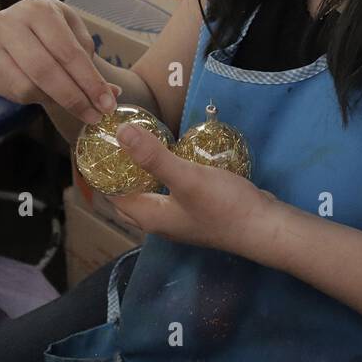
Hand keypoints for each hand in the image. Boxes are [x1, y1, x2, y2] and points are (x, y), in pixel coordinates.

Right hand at [0, 0, 118, 125]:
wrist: (24, 24)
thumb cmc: (55, 30)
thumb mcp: (76, 35)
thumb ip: (91, 65)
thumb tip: (110, 95)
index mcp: (38, 9)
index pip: (67, 51)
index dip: (89, 81)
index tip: (107, 104)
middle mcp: (8, 22)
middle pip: (44, 71)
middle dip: (73, 98)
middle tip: (94, 116)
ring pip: (26, 86)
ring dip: (53, 100)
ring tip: (69, 100)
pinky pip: (12, 93)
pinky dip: (34, 99)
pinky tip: (46, 93)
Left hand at [111, 123, 280, 259]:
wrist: (264, 227)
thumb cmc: (223, 206)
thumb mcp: (187, 177)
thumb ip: (153, 157)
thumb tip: (119, 133)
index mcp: (149, 217)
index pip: (112, 194)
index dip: (101, 172)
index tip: (97, 143)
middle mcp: (160, 222)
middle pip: (129, 198)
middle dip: (118, 175)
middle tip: (115, 144)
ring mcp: (180, 219)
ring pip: (150, 196)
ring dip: (141, 176)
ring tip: (139, 147)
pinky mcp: (197, 213)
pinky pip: (168, 194)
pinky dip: (162, 177)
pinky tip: (173, 161)